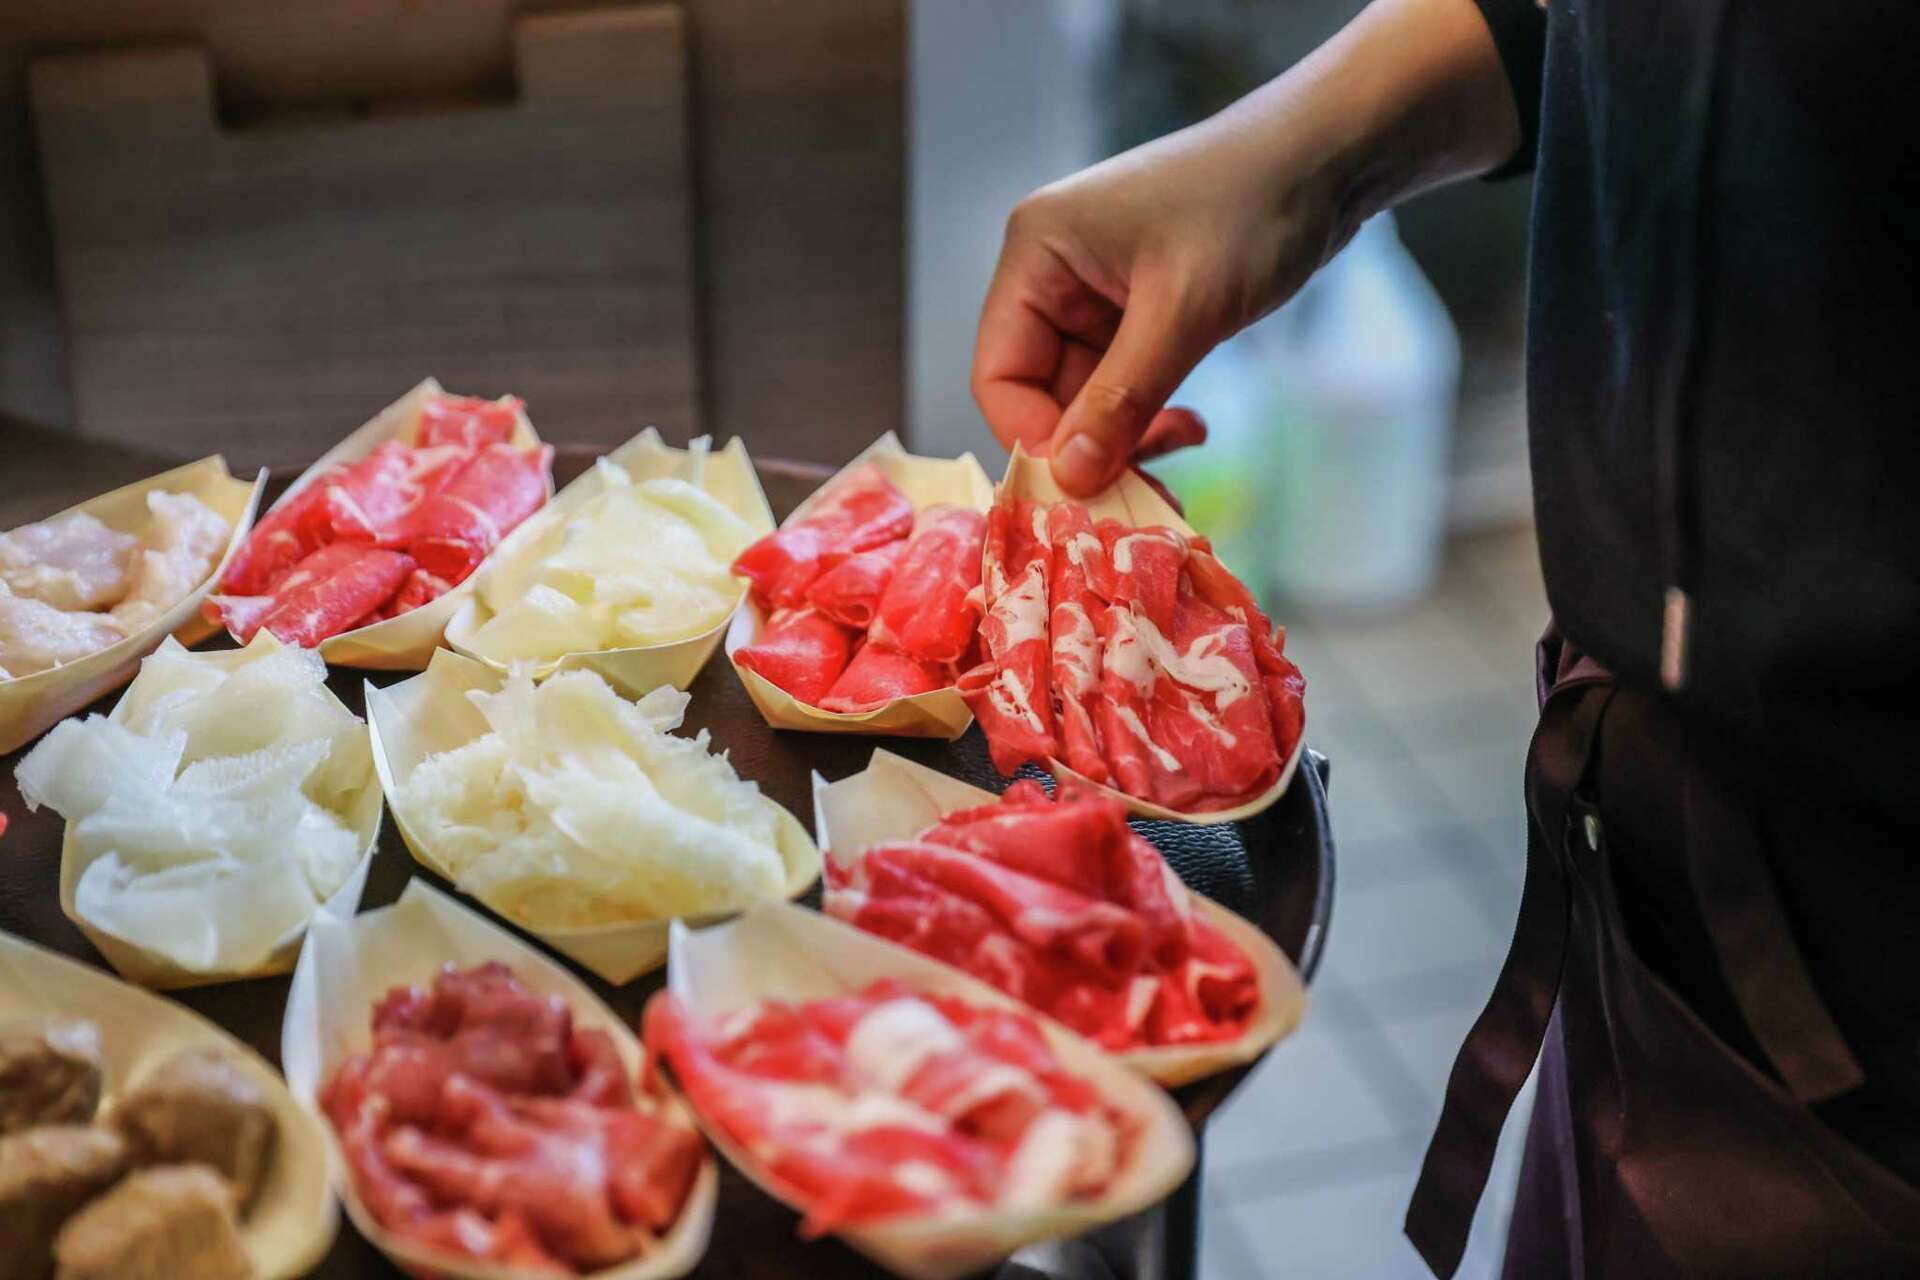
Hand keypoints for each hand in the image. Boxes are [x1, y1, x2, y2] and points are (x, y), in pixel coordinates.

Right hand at [970, 0, 1520, 496]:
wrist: (1327, 156)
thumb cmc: (1251, 209)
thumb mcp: (1183, 312)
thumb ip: (1121, 400)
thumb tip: (1070, 480)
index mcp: (1036, 253)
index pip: (999, 375)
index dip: (1036, 438)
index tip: (1091, 483)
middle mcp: (1051, 272)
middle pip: (1040, 393)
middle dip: (1090, 443)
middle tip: (1151, 482)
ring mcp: (1093, 291)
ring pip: (1084, 397)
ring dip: (1127, 434)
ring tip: (1185, 441)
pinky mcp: (1136, 307)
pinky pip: (1120, 382)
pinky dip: (1149, 413)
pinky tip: (1192, 424)